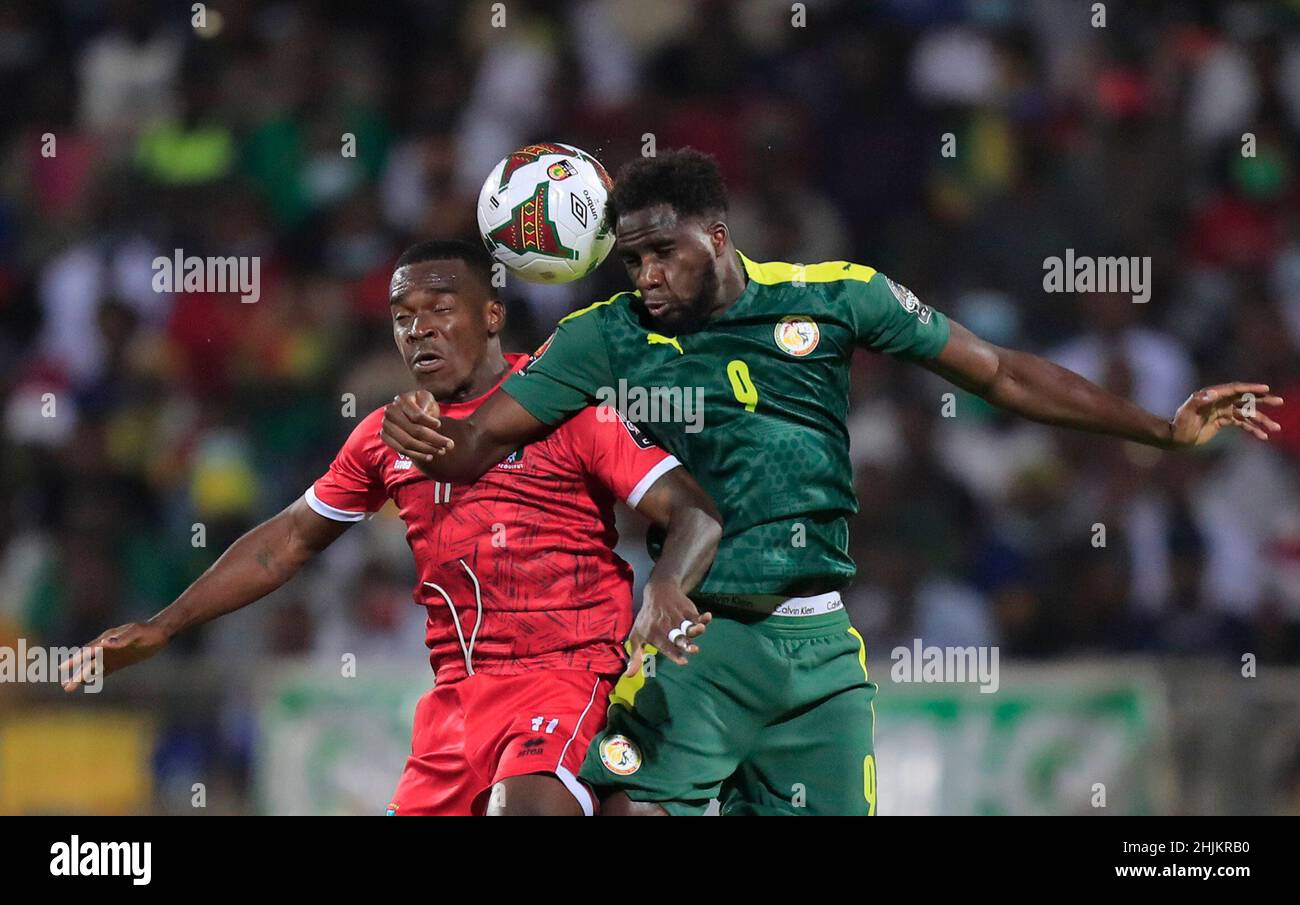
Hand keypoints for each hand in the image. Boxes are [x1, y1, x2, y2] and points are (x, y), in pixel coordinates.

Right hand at [61, 622, 170, 691]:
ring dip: (81, 676)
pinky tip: (87, 683)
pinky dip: (95, 676)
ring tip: (68, 687)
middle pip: (87, 662)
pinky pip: (103, 670)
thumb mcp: (137, 633)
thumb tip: (106, 641)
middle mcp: (105, 648)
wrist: (160, 632)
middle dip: (76, 674)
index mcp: (107, 639)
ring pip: (92, 667)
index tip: (63, 667)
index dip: (76, 659)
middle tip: (65, 687)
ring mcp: (111, 655)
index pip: (88, 651)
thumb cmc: (148, 631)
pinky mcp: (118, 662)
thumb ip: (123, 637)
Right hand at [380, 390, 452, 471]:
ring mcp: (386, 426)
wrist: (410, 408)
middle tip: (450, 445)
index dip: (429, 422)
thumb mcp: (427, 398)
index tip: (440, 425)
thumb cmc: (422, 403)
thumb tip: (430, 422)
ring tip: (441, 451)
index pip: (416, 416)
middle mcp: (391, 413)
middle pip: (413, 431)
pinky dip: (416, 455)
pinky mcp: (386, 437)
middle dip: (434, 439)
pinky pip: (401, 450)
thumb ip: (428, 404)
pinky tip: (430, 457)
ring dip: (426, 449)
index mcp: (402, 400)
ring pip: (407, 443)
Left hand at [624, 581, 711, 675]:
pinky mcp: (687, 611)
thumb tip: (628, 675)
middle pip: (678, 637)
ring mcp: (678, 618)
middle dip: (685, 643)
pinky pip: (696, 615)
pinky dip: (702, 617)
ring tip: (701, 629)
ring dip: (695, 629)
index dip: (674, 654)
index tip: (684, 661)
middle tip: (693, 649)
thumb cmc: (647, 618)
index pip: (665, 646)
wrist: (657, 592)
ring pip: (688, 626)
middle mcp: (667, 627)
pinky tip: (708, 616)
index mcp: (655, 634)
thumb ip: (635, 656)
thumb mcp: (636, 635)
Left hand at [1168, 383, 1283, 447]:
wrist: (1175, 437)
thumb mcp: (1187, 412)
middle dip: (1263, 401)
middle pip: (1245, 399)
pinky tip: (1263, 436)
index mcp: (1212, 395)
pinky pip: (1241, 424)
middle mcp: (1220, 401)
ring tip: (1276, 427)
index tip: (1266, 389)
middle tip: (1279, 402)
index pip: (1235, 390)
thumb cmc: (1179, 424)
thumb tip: (1210, 393)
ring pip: (1247, 414)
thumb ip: (1197, 401)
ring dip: (1262, 420)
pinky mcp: (1223, 422)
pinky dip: (1252, 429)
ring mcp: (1223, 412)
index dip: (1251, 389)